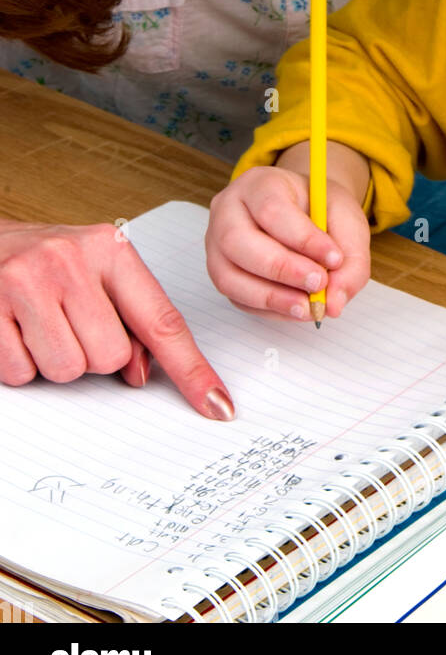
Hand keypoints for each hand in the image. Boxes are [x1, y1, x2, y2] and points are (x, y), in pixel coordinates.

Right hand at [0, 220, 234, 419]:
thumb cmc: (48, 262)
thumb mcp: (97, 274)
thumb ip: (130, 319)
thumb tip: (142, 376)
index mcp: (111, 250)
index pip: (162, 321)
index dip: (191, 370)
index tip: (217, 404)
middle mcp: (72, 260)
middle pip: (112, 357)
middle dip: (94, 355)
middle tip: (72, 325)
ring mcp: (28, 281)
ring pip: (69, 370)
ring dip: (57, 362)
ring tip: (43, 325)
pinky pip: (23, 373)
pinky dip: (21, 365)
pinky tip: (15, 329)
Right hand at [206, 165, 369, 320]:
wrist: (305, 212)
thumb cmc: (321, 211)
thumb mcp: (347, 221)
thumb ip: (350, 260)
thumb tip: (334, 303)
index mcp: (260, 183)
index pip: (271, 209)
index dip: (302, 238)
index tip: (334, 258)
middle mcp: (228, 210)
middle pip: (238, 241)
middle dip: (282, 269)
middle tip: (319, 284)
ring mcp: (217, 243)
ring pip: (229, 276)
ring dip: (272, 297)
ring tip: (309, 306)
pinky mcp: (221, 272)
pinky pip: (236, 298)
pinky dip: (268, 308)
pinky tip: (296, 308)